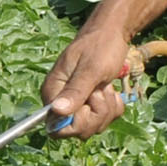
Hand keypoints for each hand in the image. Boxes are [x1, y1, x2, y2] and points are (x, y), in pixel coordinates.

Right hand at [42, 23, 136, 137]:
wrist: (112, 34)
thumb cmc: (100, 46)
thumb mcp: (91, 69)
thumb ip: (75, 91)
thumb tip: (57, 111)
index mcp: (53, 93)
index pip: (57, 128)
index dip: (77, 123)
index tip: (89, 104)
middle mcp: (61, 102)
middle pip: (78, 131)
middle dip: (97, 115)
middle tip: (101, 91)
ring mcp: (76, 104)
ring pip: (93, 126)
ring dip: (107, 109)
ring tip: (106, 87)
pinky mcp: (91, 105)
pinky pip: (104, 120)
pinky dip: (113, 108)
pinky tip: (112, 92)